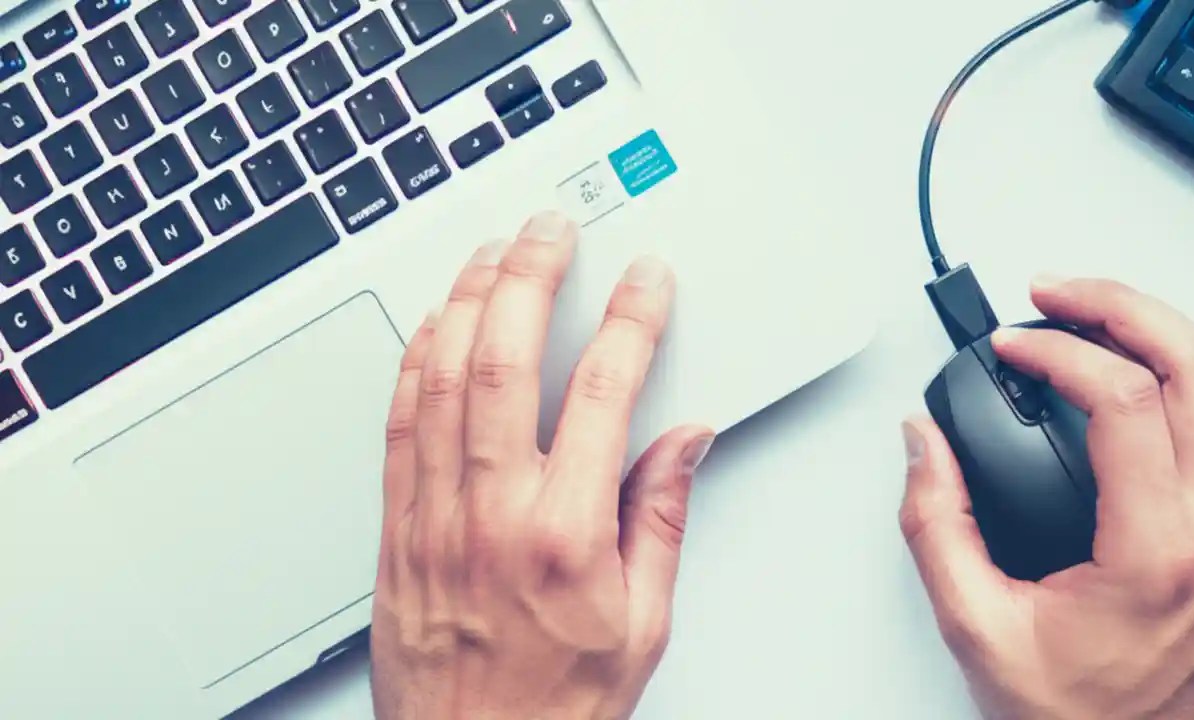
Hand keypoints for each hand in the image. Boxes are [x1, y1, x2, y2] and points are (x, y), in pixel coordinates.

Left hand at [371, 211, 714, 719]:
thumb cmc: (555, 705)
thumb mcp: (643, 624)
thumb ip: (660, 518)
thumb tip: (683, 441)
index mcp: (567, 533)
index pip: (606, 392)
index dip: (631, 319)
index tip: (645, 280)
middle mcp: (493, 511)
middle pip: (507, 358)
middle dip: (532, 276)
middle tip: (550, 232)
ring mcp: (435, 515)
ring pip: (443, 377)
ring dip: (468, 300)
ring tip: (492, 254)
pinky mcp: (396, 528)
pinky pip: (399, 424)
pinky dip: (414, 362)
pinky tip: (434, 328)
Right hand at [900, 277, 1193, 718]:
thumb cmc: (1071, 716)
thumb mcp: (975, 625)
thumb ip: (935, 523)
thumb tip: (922, 441)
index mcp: (1159, 553)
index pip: (1129, 401)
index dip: (1059, 353)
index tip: (1008, 350)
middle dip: (1123, 306)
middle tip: (1057, 292)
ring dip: (1155, 330)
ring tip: (1086, 315)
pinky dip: (1174, 372)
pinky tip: (1125, 368)